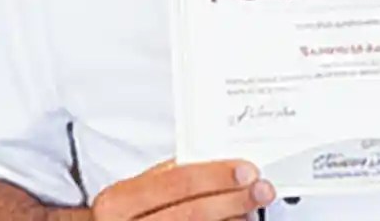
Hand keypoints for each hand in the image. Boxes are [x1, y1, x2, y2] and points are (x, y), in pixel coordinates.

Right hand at [92, 159, 274, 219]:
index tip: (245, 171)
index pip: (176, 183)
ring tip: (252, 209)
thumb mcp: (133, 191)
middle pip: (191, 213)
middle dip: (232, 200)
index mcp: (118, 201)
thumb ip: (167, 179)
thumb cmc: (122, 214)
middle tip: (261, 189)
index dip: (215, 176)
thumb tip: (217, 165)